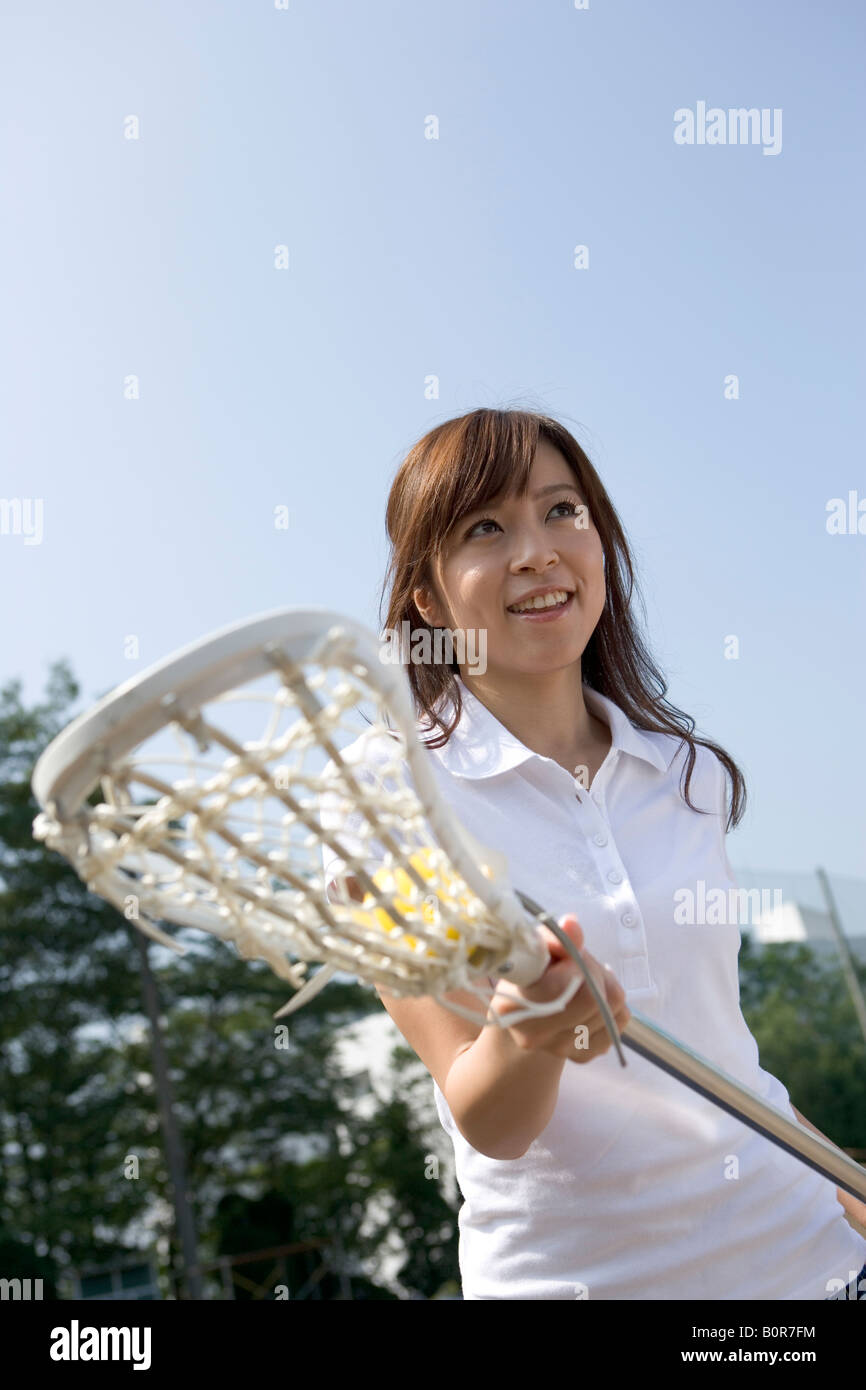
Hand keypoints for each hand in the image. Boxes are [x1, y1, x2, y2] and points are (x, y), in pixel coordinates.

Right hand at [488, 914, 630, 1063]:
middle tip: (579, 962)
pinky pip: (620, 1021)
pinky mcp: (584, 1055)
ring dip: (604, 984)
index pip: (561, 988)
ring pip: (612, 1008)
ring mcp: (561, 1050)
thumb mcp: (536, 947)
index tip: (567, 954)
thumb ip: (554, 936)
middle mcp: (534, 1036)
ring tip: (584, 977)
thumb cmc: (531, 971)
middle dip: (593, 971)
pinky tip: (593, 996)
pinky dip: (613, 1003)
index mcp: (513, 1006)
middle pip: (594, 999)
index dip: (574, 964)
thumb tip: (572, 923)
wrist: (526, 1010)